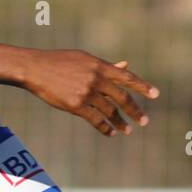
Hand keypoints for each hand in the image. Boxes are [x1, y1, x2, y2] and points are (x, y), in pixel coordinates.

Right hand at [19, 49, 158, 136]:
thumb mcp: (84, 59)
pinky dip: (105, 128)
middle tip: (144, 121)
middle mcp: (96, 79)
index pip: (127, 77)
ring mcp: (86, 93)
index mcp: (99, 66)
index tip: (156, 95)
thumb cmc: (59, 61)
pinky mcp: (75, 106)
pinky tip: (111, 132)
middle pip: (121, 98)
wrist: (35, 69)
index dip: (142, 86)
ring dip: (120, 123)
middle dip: (135, 111)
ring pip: (109, 111)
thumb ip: (106, 66)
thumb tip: (125, 65)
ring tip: (128, 130)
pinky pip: (95, 120)